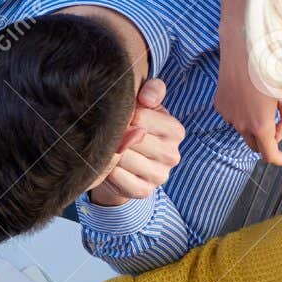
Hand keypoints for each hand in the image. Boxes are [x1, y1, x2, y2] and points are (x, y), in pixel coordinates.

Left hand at [87, 79, 185, 204]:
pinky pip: (116, 178)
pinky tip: (108, 164)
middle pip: (130, 139)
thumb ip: (152, 90)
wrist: (129, 160)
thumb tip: (146, 99)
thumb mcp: (147, 103)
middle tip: (105, 133)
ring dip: (108, 152)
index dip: (122, 116)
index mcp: (176, 131)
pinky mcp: (143, 191)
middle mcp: (172, 155)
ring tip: (106, 147)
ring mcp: (159, 176)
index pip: (140, 117)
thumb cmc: (138, 125)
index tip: (117, 117)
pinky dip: (107, 170)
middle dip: (114, 134)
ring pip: (122, 158)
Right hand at [215, 45, 281, 167]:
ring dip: (254, 126)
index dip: (280, 160)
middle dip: (267, 142)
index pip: (269, 155)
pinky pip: (233, 115)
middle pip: (254, 145)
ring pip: (243, 129)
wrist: (244, 43)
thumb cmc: (273, 65)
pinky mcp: (220, 104)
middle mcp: (242, 124)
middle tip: (279, 128)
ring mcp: (228, 115)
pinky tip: (250, 93)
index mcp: (261, 124)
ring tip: (264, 104)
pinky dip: (243, 112)